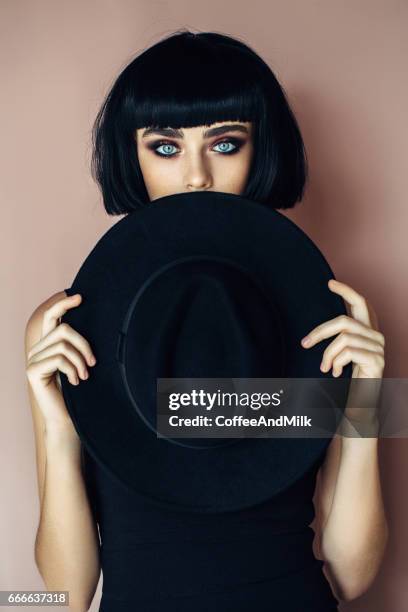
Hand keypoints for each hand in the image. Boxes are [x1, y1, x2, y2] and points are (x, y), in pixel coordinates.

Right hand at [25, 293, 96, 428]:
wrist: (67, 418)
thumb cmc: (78, 392)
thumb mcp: (78, 362)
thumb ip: (76, 344)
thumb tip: (88, 320)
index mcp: (47, 345)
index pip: (50, 316)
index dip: (63, 304)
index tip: (79, 297)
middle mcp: (37, 349)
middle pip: (63, 329)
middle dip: (84, 344)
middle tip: (93, 362)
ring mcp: (32, 360)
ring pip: (64, 344)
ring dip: (80, 361)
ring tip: (85, 375)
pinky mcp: (33, 371)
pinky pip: (59, 359)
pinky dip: (73, 369)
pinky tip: (75, 382)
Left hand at [300, 279, 384, 378]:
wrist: (363, 400)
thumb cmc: (351, 376)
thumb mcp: (342, 354)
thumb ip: (338, 338)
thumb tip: (315, 333)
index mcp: (367, 331)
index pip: (360, 304)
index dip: (346, 292)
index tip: (330, 283)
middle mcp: (376, 336)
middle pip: (343, 321)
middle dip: (320, 331)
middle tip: (304, 344)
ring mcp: (378, 347)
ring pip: (343, 339)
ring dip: (327, 355)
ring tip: (324, 368)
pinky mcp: (377, 360)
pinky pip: (348, 353)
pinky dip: (336, 362)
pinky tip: (335, 372)